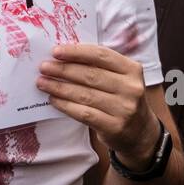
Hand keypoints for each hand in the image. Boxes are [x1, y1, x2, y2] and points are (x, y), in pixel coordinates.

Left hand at [35, 44, 159, 167]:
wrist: (140, 132)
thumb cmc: (122, 98)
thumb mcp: (120, 78)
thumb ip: (99, 66)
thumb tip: (63, 57)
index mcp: (132, 69)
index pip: (101, 55)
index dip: (76, 52)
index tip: (56, 52)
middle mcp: (131, 88)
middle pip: (90, 75)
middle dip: (63, 70)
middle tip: (44, 67)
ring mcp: (124, 108)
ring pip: (85, 94)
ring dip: (60, 87)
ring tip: (43, 83)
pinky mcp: (114, 126)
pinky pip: (84, 113)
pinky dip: (66, 105)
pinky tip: (54, 100)